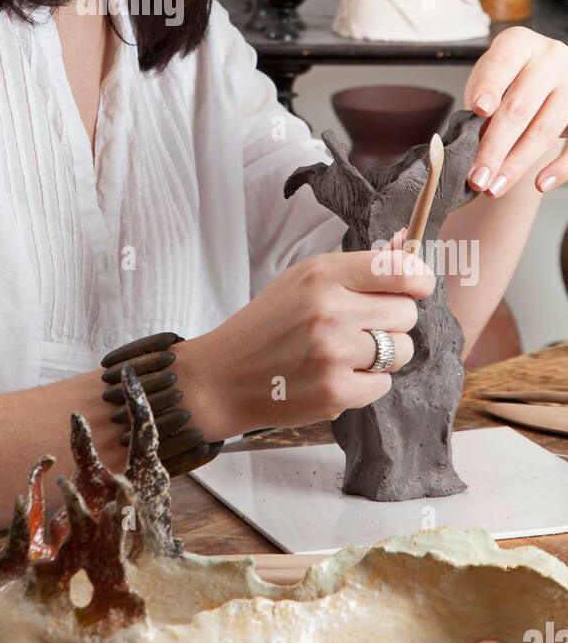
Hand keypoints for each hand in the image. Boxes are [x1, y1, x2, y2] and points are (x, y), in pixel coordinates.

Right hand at [180, 233, 434, 441]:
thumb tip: (410, 250)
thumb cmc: (268, 323)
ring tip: (348, 351)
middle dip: (392, 320)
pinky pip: (384, 384)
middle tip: (363, 325)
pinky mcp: (336, 392)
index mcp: (322, 274)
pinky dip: (366, 381)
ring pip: (401, 350)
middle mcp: (330, 311)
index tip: (416, 287)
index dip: (418, 279)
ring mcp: (333, 354)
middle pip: (407, 313)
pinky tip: (336, 374)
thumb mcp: (303, 279)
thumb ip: (356, 270)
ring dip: (384, 353)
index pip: (400, 271)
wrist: (224, 376)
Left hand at [463, 26, 567, 196]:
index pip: (503, 64)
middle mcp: (551, 58)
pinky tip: (540, 183)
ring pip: (546, 129)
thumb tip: (469, 143)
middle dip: (495, 146)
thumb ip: (480, 102)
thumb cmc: (508, 79)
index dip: (490, 87)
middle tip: (476, 176)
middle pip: (521, 106)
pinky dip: (560, 168)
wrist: (542, 77)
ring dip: (518, 164)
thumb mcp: (489, 79)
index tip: (478, 110)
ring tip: (494, 187)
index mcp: (519, 44)